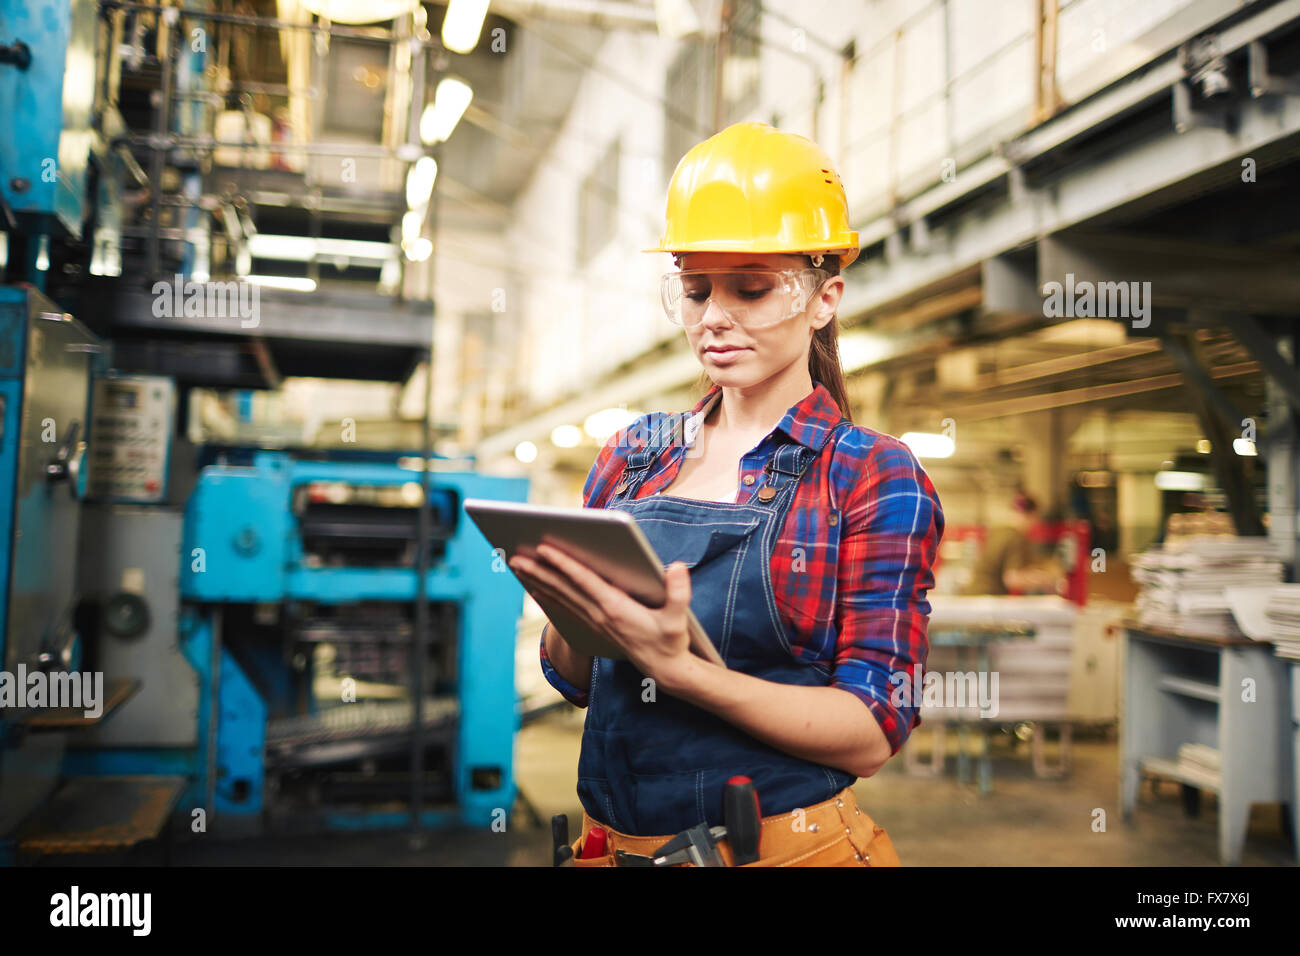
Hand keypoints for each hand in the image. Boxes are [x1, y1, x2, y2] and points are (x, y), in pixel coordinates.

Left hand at [508, 543, 696, 689]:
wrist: (665, 670)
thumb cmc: (672, 641)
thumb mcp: (679, 619)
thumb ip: (678, 593)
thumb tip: (676, 568)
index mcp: (616, 608)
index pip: (584, 581)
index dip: (564, 564)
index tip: (544, 548)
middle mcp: (599, 614)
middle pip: (563, 588)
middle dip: (538, 571)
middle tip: (513, 556)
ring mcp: (594, 621)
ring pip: (559, 596)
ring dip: (537, 580)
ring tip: (516, 564)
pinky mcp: (594, 625)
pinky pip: (565, 607)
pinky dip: (547, 595)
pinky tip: (535, 587)